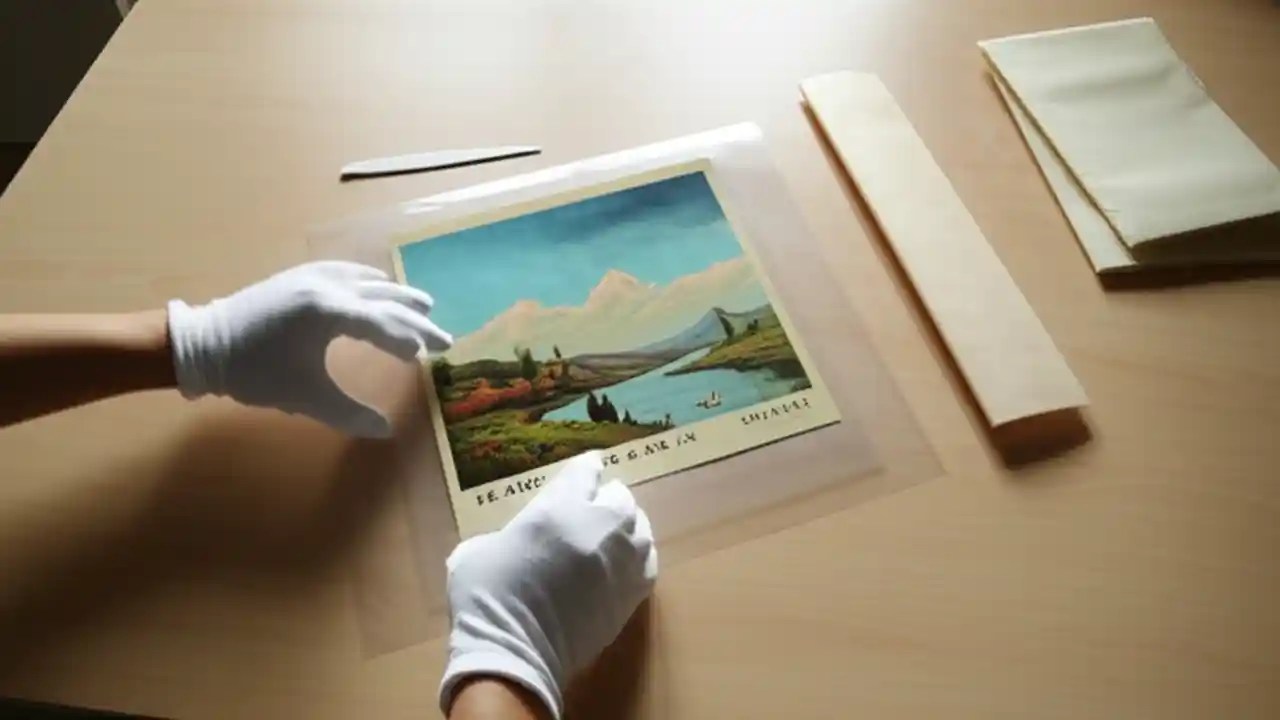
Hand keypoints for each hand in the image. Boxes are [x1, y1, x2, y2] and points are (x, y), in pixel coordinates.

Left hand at [167, 261, 451, 436]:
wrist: (204, 344)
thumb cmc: (255, 373)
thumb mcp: (305, 397)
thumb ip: (349, 414)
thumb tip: (386, 432)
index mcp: (331, 312)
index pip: (386, 324)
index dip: (413, 339)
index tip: (435, 354)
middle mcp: (328, 286)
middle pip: (385, 300)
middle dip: (415, 319)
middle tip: (443, 335)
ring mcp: (313, 276)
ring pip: (368, 282)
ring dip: (397, 296)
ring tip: (423, 305)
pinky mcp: (300, 276)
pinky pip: (347, 272)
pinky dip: (370, 281)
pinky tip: (376, 285)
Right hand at [440, 452, 657, 718]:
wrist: (515, 653)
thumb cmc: (487, 598)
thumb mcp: (477, 550)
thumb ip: (503, 535)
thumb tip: (510, 544)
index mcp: (558, 506)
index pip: (584, 472)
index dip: (586, 469)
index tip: (588, 468)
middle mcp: (598, 525)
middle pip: (619, 496)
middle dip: (607, 497)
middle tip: (597, 505)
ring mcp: (621, 560)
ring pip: (639, 526)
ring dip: (626, 524)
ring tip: (615, 531)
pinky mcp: (633, 593)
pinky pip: (648, 561)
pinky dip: (639, 555)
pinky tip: (628, 560)